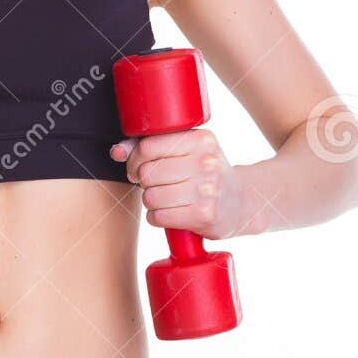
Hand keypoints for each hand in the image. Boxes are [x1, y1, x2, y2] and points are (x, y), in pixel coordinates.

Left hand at [109, 129, 245, 241]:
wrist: (242, 202)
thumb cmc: (204, 173)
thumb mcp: (186, 152)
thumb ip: (148, 147)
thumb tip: (116, 151)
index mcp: (201, 140)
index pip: (148, 146)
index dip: (134, 159)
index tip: (139, 166)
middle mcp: (206, 162)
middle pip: (147, 172)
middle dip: (143, 181)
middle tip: (154, 184)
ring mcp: (207, 190)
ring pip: (150, 196)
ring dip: (151, 201)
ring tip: (166, 199)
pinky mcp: (204, 216)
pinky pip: (158, 217)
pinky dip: (157, 217)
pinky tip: (171, 212)